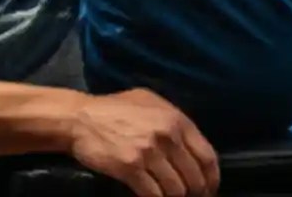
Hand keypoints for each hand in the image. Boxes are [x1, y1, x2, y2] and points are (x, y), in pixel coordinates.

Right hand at [69, 88, 219, 195]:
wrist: (81, 118)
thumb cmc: (116, 109)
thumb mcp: (150, 103)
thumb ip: (174, 120)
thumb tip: (192, 145)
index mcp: (177, 120)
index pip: (208, 157)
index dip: (211, 179)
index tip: (209, 190)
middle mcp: (168, 136)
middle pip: (195, 178)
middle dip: (195, 194)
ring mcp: (149, 153)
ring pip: (176, 190)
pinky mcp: (130, 168)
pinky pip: (153, 195)